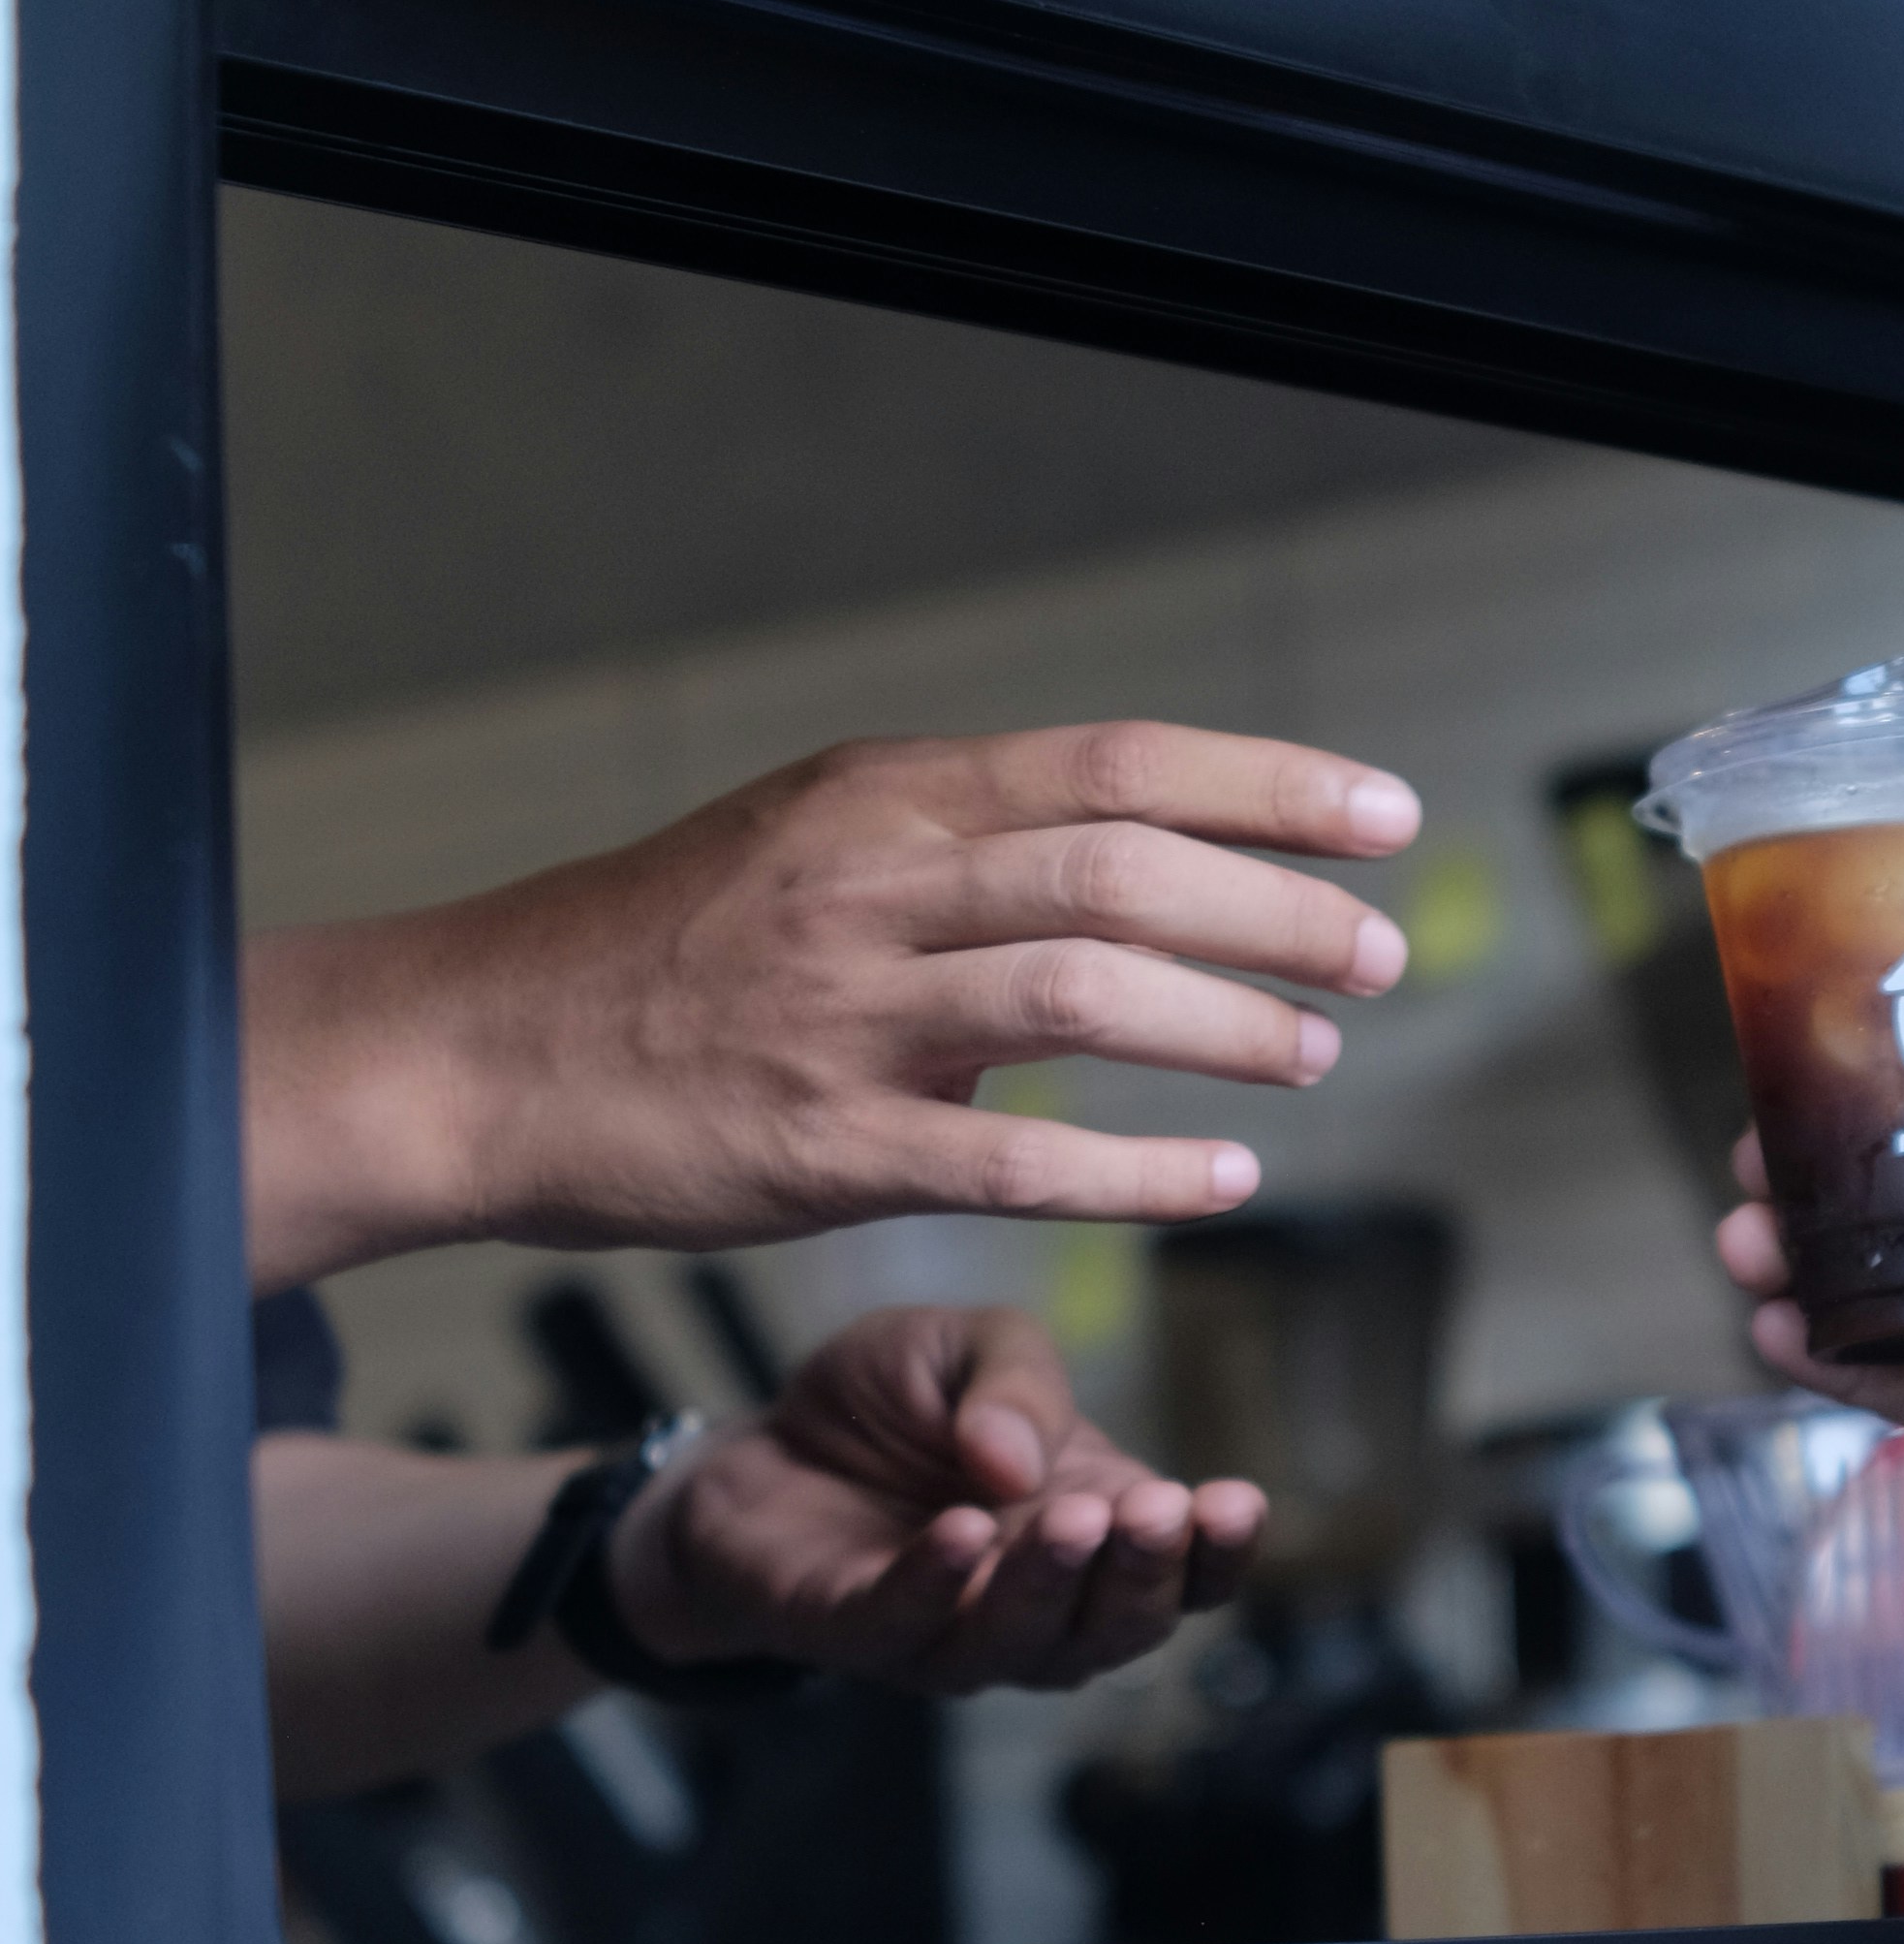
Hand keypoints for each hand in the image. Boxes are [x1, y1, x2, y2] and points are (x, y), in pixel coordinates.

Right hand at [244, 719, 1422, 1286]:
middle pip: (1125, 871)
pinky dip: (1137, 1173)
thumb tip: (1129, 860)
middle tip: (1382, 953)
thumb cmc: (661, 951)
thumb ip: (962, 848)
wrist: (479, 1054)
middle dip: (1279, 912)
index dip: (1270, 786)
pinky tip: (1224, 1180)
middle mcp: (874, 887)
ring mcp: (846, 1017)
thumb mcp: (811, 843)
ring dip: (1227, 1028)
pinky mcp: (822, 1148)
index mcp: (885, 798)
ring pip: (1084, 998)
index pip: (1118, 763)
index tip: (1385, 815)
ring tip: (1318, 1055)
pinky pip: (1013, 1162)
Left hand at [608, 1301, 1265, 1695]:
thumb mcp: (970, 1346)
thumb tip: (1026, 1460)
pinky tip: (963, 1531)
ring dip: (1055, 1586)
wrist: (760, 1445)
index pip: (1187, 1573)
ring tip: (1072, 1519)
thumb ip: (1016, 1377)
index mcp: (1096, 1530)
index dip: (1222, 1552)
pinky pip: (909, 1623)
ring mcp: (953, 1632)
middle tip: (1160, 1511)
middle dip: (1148, 1573)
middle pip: (1122, 1626)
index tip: (1236, 1500)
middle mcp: (1040, 1601)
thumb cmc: (892, 1407)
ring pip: (1026, 1643)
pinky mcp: (857, 1632)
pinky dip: (940, 1583)